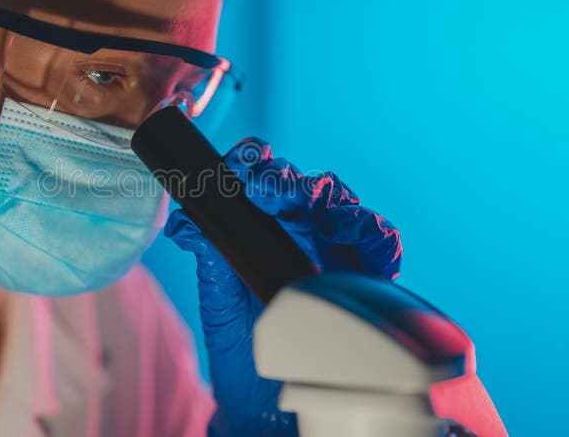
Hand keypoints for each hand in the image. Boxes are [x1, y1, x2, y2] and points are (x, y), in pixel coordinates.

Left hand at [164, 137, 401, 435]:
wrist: (266, 405)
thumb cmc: (241, 349)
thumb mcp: (219, 298)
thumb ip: (211, 255)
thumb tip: (188, 219)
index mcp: (262, 231)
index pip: (263, 180)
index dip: (255, 163)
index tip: (244, 163)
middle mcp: (299, 234)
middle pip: (304, 185)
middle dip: (289, 181)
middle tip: (268, 193)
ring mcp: (334, 251)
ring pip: (341, 205)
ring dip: (331, 201)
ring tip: (319, 215)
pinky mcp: (365, 276)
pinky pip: (380, 242)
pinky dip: (375, 235)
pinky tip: (355, 237)